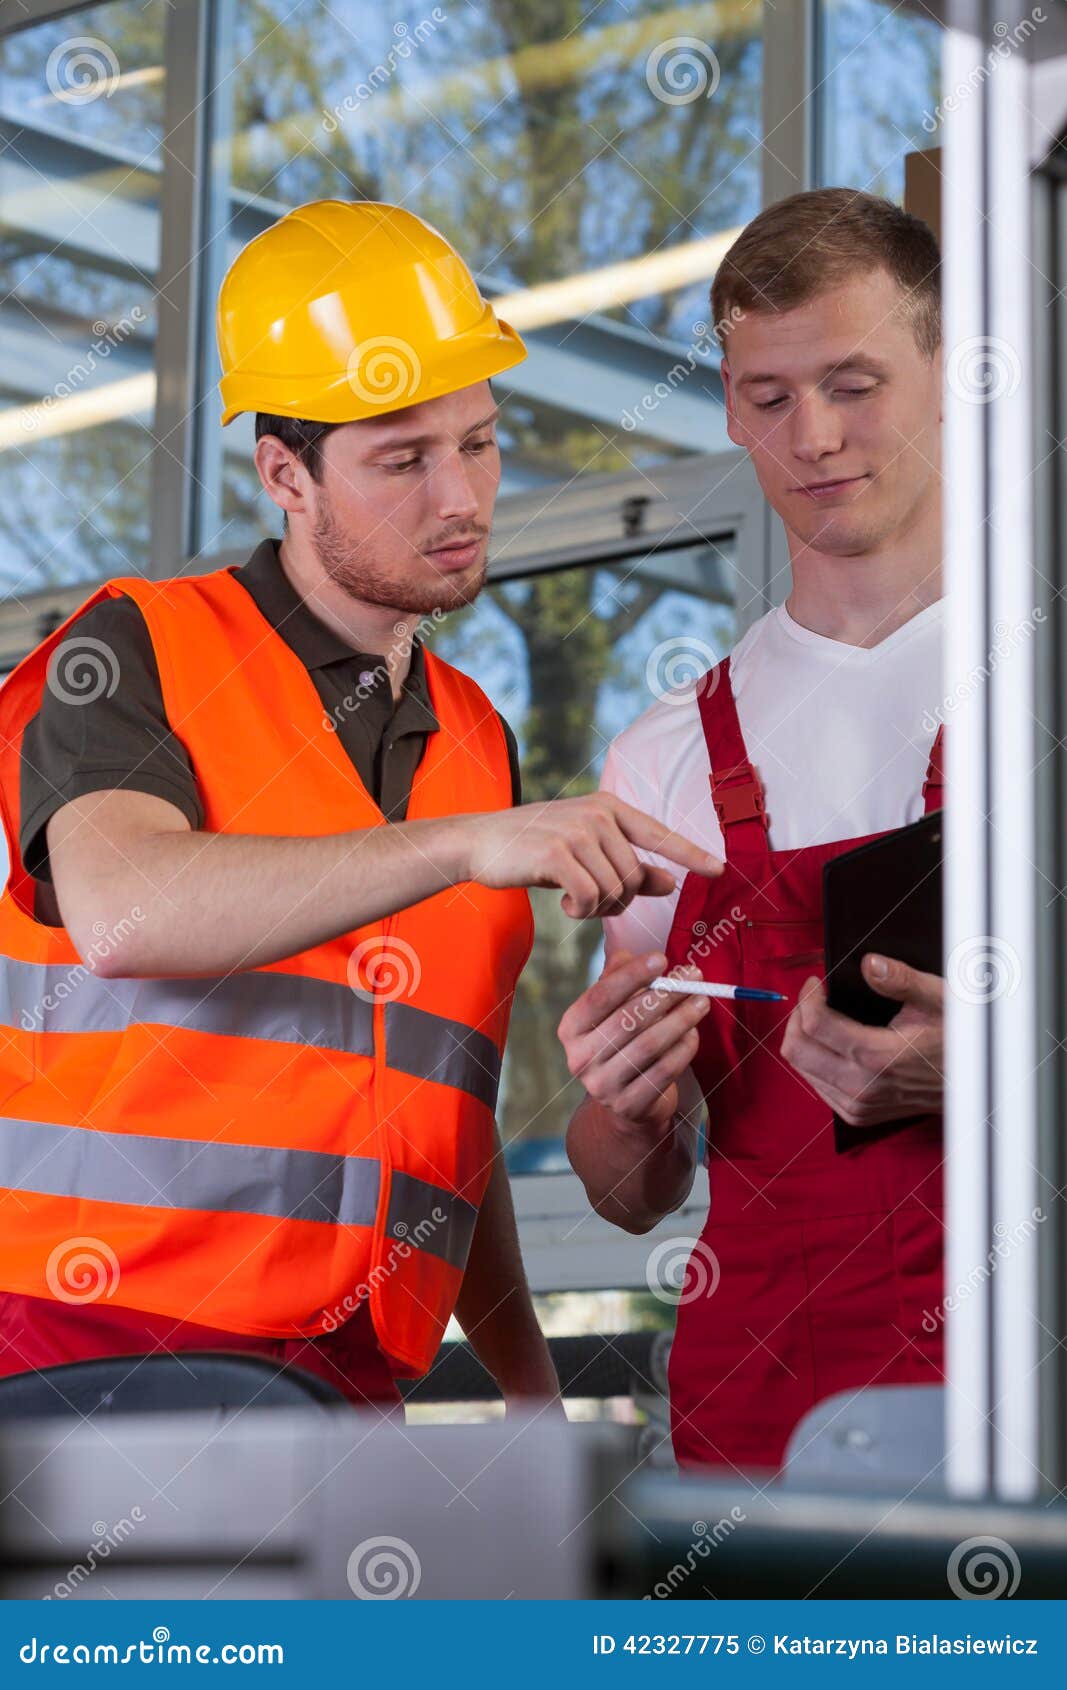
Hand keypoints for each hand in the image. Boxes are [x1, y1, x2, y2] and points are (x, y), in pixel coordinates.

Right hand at [464, 793, 721, 919]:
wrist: (480, 842)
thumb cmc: (534, 848)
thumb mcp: (586, 853)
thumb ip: (629, 866)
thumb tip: (671, 881)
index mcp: (610, 808)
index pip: (661, 833)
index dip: (692, 853)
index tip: (720, 869)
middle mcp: (598, 814)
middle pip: (636, 876)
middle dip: (620, 901)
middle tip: (594, 904)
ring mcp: (578, 831)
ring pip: (615, 890)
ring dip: (598, 909)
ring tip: (575, 902)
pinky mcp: (557, 853)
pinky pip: (591, 898)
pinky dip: (581, 911)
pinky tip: (565, 905)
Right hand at [558, 948, 710, 1130]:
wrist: (625, 1102)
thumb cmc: (620, 1043)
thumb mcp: (611, 1011)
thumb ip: (615, 980)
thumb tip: (627, 955)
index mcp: (570, 1029)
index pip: (599, 996)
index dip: (631, 976)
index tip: (661, 959)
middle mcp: (580, 1059)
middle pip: (628, 1020)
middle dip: (665, 995)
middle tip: (694, 978)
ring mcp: (603, 1086)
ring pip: (649, 1045)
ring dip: (681, 1019)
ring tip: (701, 1002)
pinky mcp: (629, 1105)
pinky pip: (663, 1071)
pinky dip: (683, 1049)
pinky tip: (694, 1033)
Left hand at [780, 953, 943, 1127]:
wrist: (975, 1087)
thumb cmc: (959, 1040)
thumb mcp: (939, 1000)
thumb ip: (902, 980)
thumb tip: (869, 964)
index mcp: (878, 1057)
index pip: (813, 1025)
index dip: (807, 996)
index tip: (817, 982)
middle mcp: (862, 1086)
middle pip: (796, 1049)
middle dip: (796, 1016)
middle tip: (813, 999)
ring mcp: (858, 1105)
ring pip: (801, 1068)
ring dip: (804, 1038)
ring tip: (823, 1017)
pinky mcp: (858, 1114)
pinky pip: (816, 1085)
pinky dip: (815, 1060)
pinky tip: (833, 1044)